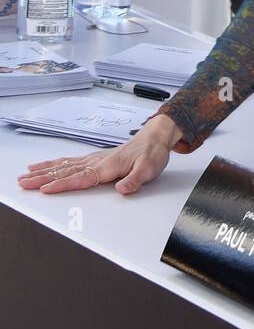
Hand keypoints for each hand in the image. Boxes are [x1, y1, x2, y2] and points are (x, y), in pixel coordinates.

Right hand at [16, 116, 181, 195]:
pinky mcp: (93, 158)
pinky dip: (53, 164)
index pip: (81, 178)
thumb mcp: (149, 169)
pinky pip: (68, 162)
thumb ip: (134, 180)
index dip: (62, 185)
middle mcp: (96, 161)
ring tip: (25, 176)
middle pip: (65, 172)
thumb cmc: (151, 154)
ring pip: (63, 166)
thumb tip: (122, 189)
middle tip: (23, 183)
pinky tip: (42, 167)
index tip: (45, 189)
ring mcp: (93, 159)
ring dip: (43, 171)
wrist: (155, 138)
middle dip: (42, 178)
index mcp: (107, 166)